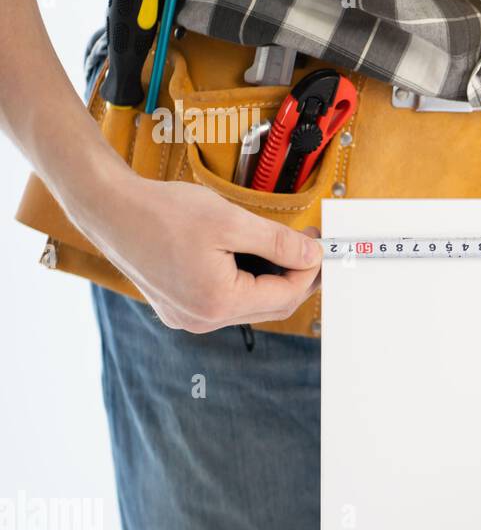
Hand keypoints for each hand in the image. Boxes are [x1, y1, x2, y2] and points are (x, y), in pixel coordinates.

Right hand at [61, 162, 321, 331]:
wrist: (110, 209)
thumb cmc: (162, 212)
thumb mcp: (231, 221)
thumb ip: (278, 242)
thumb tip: (312, 256)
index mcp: (217, 304)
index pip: (285, 296)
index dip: (309, 271)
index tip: (320, 246)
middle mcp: (202, 320)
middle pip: (270, 306)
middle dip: (294, 277)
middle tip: (308, 247)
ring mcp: (188, 317)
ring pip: (249, 304)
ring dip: (270, 278)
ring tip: (281, 246)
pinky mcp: (178, 307)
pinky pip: (225, 300)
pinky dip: (245, 280)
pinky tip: (249, 255)